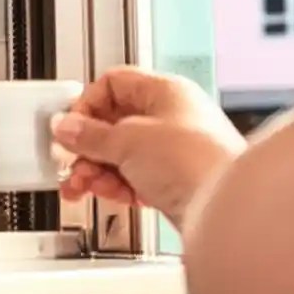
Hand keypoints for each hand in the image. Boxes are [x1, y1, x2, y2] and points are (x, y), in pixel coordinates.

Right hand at [50, 67, 245, 226]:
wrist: (227, 209)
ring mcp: (175, 150)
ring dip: (97, 169)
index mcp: (165, 91)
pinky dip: (116, 185)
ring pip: (123, 153)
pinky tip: (104, 193)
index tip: (70, 127)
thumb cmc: (195, 162)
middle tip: (70, 160)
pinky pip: (135, 177)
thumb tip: (66, 128)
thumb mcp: (127, 141)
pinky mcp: (176, 181)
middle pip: (115, 122)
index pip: (113, 83)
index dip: (86, 104)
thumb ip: (90, 135)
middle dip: (88, 145)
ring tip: (82, 183)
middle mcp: (173, 116)